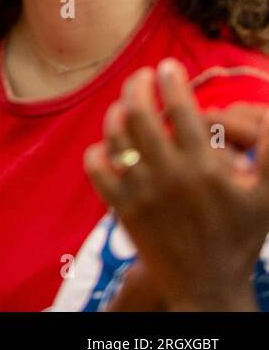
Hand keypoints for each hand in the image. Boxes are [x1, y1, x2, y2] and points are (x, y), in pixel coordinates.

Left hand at [84, 59, 268, 310]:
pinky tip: (108, 144)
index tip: (168, 65)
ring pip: (115, 137)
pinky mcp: (120, 207)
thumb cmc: (239, 237)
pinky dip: (98, 150)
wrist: (206, 283)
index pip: (181, 110)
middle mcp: (167, 175)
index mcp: (202, 168)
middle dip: (138, 86)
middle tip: (143, 76)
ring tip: (126, 104)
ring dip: (116, 112)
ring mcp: (140, 190)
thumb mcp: (265, 196)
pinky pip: (97, 168)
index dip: (171, 81)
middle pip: (140, 114)